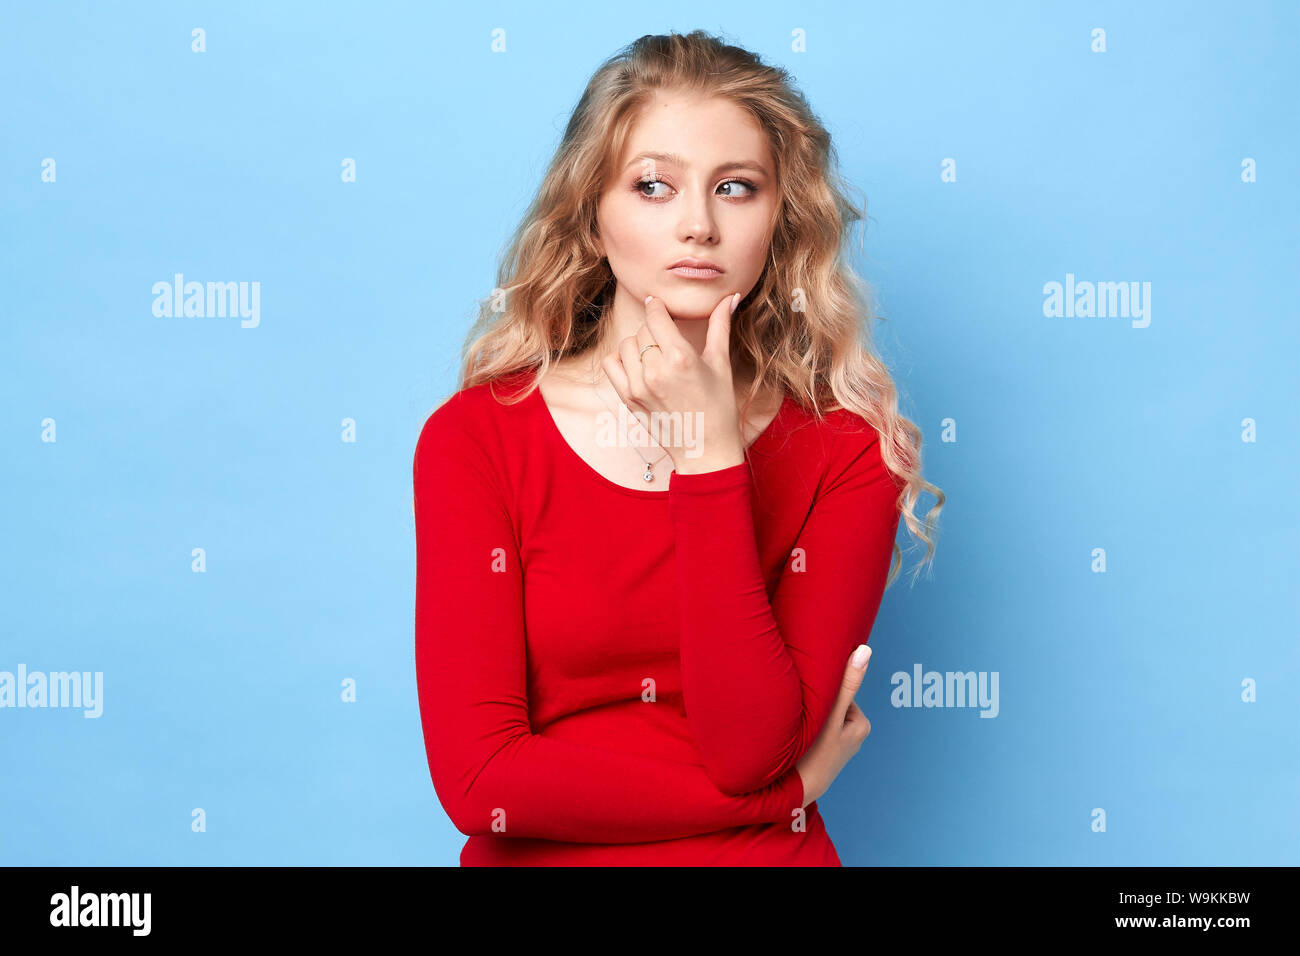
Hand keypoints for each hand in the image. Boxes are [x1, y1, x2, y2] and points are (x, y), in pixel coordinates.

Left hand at [601, 292, 743, 474]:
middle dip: (653, 328)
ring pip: (625, 345)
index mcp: (680, 358)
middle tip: (666, 338)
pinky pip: (611, 365)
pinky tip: (637, 365)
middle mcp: (656, 371)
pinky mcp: (628, 400)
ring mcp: (638, 387)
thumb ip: (721, 326)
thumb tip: (730, 297)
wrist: (705, 449)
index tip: (660, 306)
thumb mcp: (721, 363)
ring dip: (638, 344)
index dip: (657, 306)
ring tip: (655, 353)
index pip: (655, 315)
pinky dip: (620, 359)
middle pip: (642, 330)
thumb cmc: (718, 407)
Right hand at [795, 644, 872, 807]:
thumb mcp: (831, 714)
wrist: (793, 793)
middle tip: (802, 720)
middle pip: (830, 705)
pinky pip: (814, 732)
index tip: (809, 705)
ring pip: (821, 718)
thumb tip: (865, 650)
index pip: (838, 692)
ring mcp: (838, 747)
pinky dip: (805, 732)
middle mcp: (854, 736)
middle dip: (815, 708)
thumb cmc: (813, 754)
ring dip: (808, 719)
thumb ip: (846, 683)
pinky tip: (798, 743)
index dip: (821, 694)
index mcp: (861, 724)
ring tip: (798, 733)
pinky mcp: (824, 755)